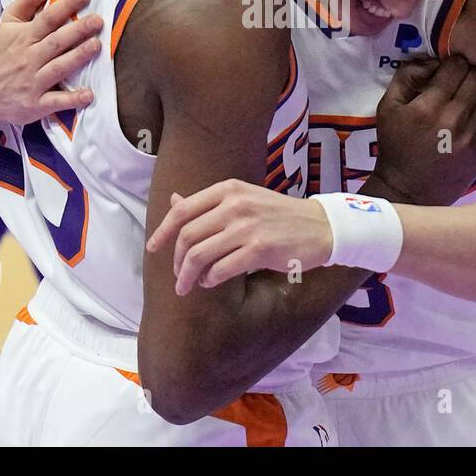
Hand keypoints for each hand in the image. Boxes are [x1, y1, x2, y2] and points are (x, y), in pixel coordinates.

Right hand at [0, 0, 102, 123]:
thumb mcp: (8, 24)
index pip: (46, 18)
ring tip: (96, 46)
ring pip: (58, 68)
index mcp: (23, 37)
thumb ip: (27, 1)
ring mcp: (32, 83)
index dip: (65, 6)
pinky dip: (72, 100)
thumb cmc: (0, 52)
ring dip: (77, 57)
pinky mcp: (35, 105)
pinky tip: (89, 94)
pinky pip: (56, 102)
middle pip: (55, 42)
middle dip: (77, 31)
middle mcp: (28, 59)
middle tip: (97, 20)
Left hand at [146, 180, 330, 294]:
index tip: (153, 247)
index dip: (163, 230)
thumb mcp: (245, 198)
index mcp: (229, 189)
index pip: (183, 209)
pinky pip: (221, 269)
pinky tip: (211, 283)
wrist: (322, 226)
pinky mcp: (260, 249)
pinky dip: (210, 280)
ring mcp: (247, 226)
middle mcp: (235, 204)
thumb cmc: (281, 215)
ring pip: (200, 254)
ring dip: (188, 275)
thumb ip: (210, 203)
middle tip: (178, 276)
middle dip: (176, 260)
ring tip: (187, 286)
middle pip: (188, 234)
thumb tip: (174, 201)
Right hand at [372, 56, 475, 204]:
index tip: (448, 69)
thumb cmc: (396, 145)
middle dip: (469, 73)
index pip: (456, 66)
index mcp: (427, 107)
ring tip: (470, 95)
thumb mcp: (387, 107)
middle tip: (461, 80)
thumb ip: (406, 76)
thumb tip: (432, 60)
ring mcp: (472, 137)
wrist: (409, 190)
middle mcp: (453, 120)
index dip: (452, 63)